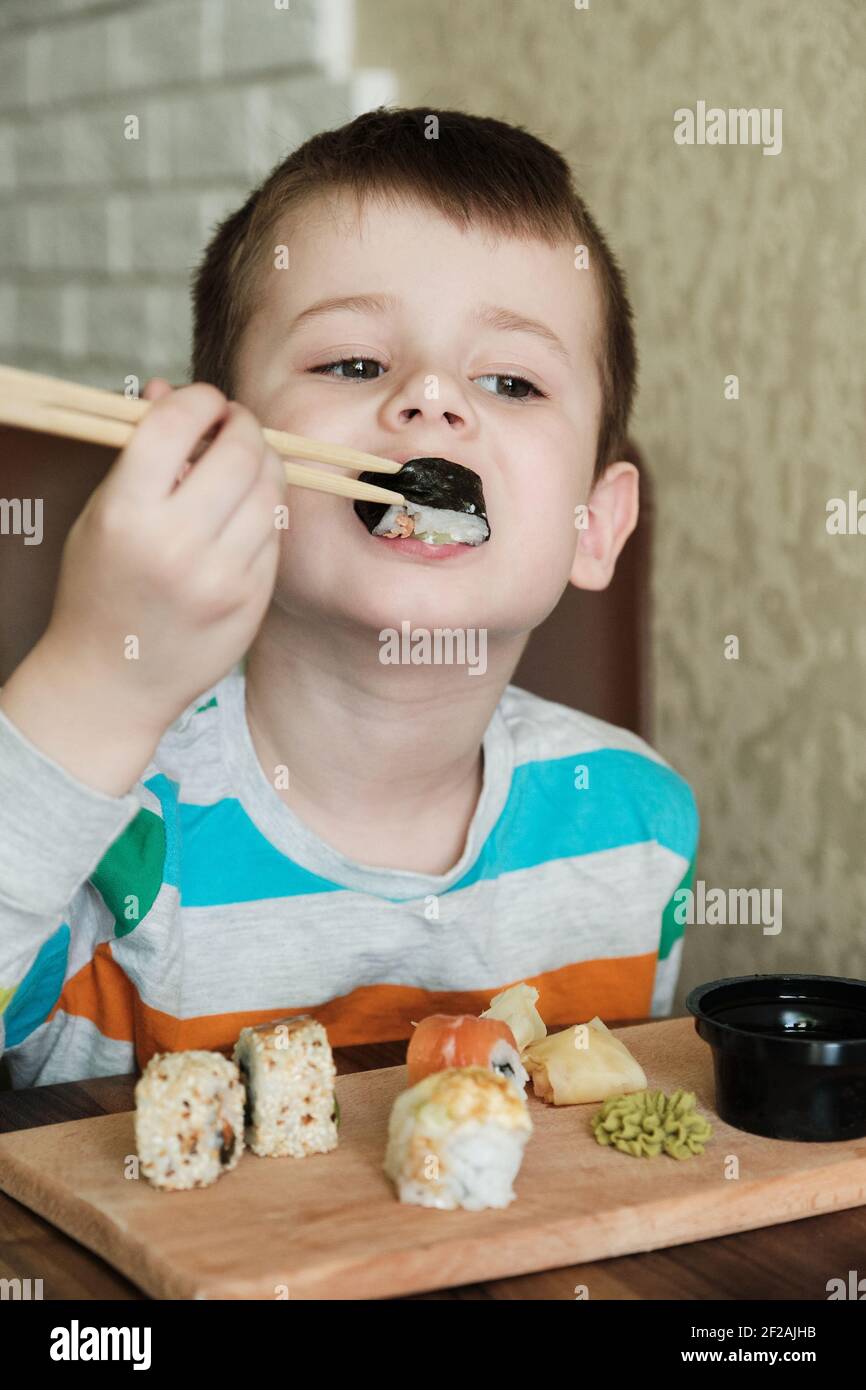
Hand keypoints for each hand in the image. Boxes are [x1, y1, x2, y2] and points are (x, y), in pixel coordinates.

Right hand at [40, 379, 284, 737]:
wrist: (113, 681)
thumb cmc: (101, 587)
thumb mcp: (103, 515)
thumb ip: (140, 453)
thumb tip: (168, 390)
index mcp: (127, 513)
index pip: (177, 422)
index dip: (199, 399)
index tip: (205, 402)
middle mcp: (178, 543)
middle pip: (240, 451)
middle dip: (243, 425)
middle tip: (235, 426)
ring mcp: (222, 576)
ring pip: (270, 490)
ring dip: (264, 465)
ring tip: (244, 466)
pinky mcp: (253, 600)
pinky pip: (276, 534)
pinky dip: (265, 514)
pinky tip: (244, 516)